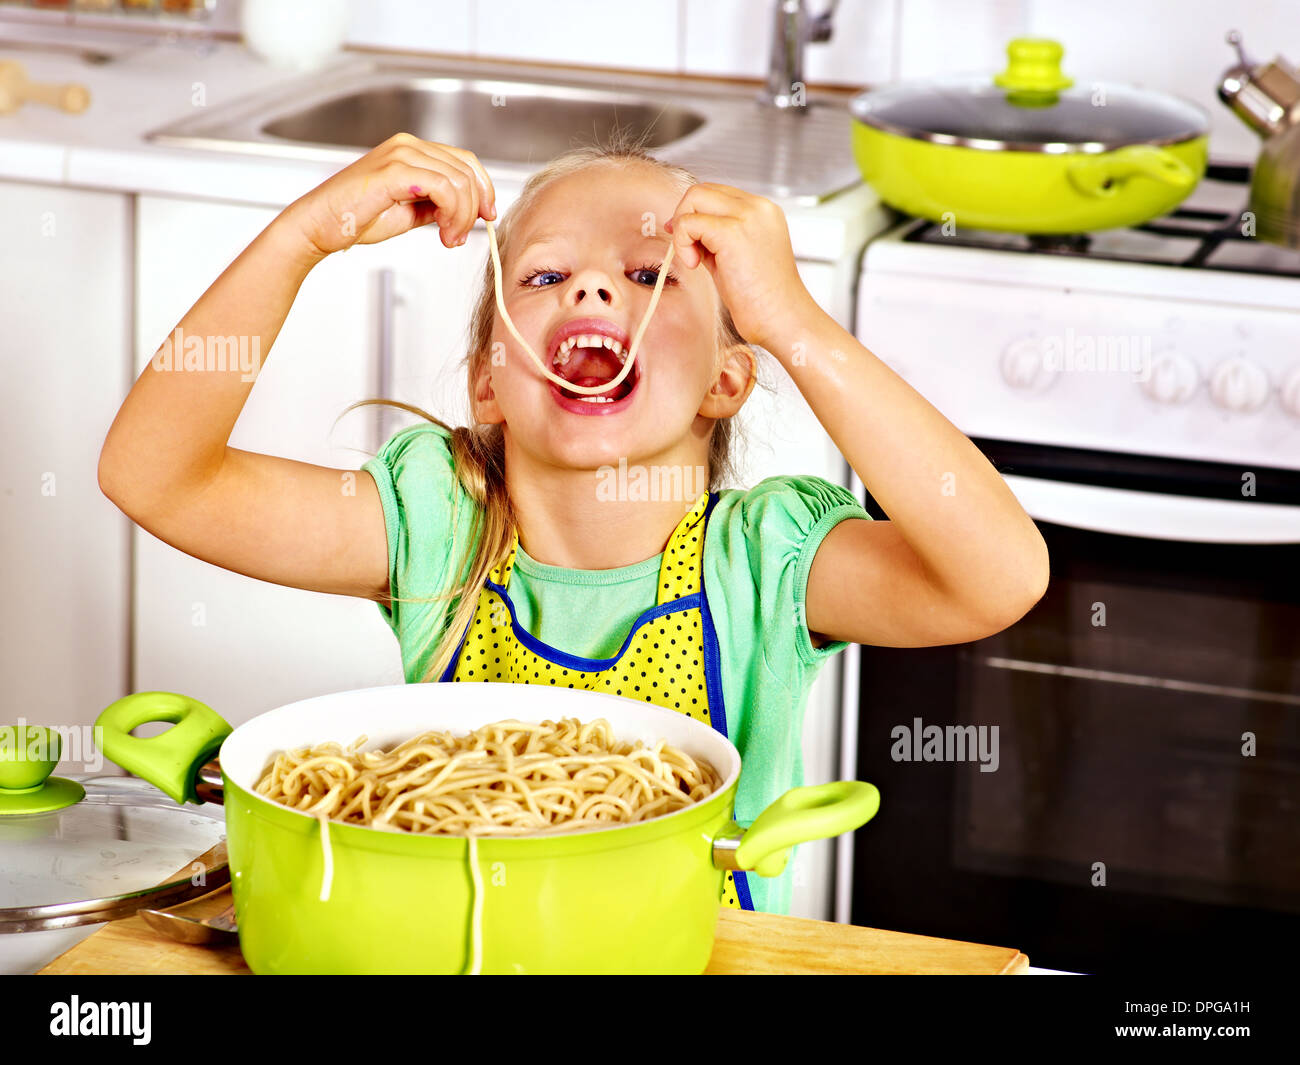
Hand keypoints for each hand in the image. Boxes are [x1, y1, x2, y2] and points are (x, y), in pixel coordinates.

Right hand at [283, 132, 496, 262]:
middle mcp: (408, 145)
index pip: (464, 161)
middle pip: (466, 170)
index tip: (487, 216)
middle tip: (459, 236)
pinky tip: (442, 233)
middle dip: (474, 208)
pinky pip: (444, 188)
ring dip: (462, 216)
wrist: (319, 225)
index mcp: (411, 150)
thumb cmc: (356, 218)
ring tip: (448, 238)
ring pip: (459, 181)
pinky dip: (452, 214)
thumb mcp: (409, 212)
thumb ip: (436, 206)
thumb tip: (466, 212)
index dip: (483, 189)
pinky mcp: (395, 171)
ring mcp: (401, 154)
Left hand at [664, 183, 817, 350]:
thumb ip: (714, 236)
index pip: (717, 193)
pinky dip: (683, 243)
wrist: (783, 319)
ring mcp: (747, 216)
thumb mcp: (736, 257)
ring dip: (683, 229)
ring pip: (693, 198)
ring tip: (694, 259)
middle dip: (684, 217)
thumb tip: (681, 225)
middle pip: (702, 190)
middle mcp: (758, 207)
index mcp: (763, 211)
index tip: (688, 240)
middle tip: (686, 250)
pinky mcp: (733, 232)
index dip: (695, 214)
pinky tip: (696, 265)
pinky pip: (689, 222)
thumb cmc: (762, 299)